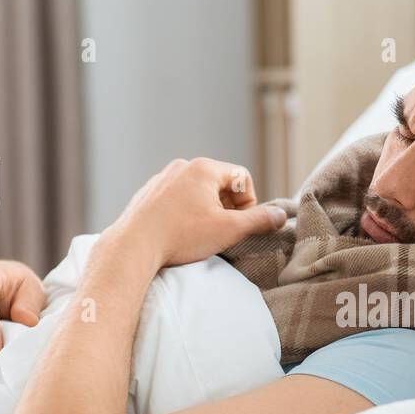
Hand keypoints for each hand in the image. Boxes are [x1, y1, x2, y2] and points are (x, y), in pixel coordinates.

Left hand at [107, 157, 285, 269]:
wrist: (133, 247)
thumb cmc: (181, 236)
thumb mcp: (228, 230)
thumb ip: (258, 221)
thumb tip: (281, 215)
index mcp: (204, 168)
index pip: (242, 177)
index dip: (249, 203)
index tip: (241, 225)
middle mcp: (182, 166)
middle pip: (220, 183)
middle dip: (227, 208)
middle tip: (222, 232)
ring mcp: (162, 179)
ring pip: (197, 192)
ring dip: (206, 212)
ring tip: (200, 235)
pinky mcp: (148, 193)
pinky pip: (176, 199)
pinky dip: (184, 214)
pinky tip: (179, 234)